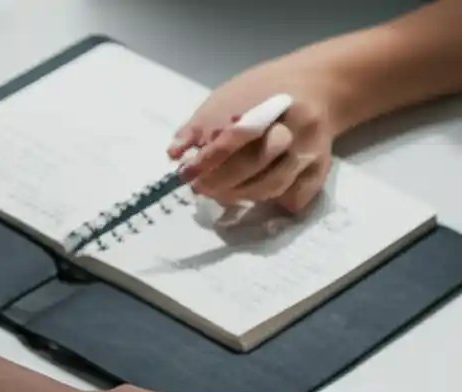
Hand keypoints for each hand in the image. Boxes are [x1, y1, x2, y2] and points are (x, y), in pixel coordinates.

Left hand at [168, 60, 341, 213]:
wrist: (318, 84)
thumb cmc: (262, 91)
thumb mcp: (229, 95)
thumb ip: (201, 124)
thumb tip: (174, 154)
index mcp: (272, 104)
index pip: (235, 137)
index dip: (207, 160)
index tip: (185, 173)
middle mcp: (296, 127)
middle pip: (256, 164)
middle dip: (221, 182)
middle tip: (199, 187)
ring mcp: (312, 149)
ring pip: (274, 185)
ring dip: (241, 195)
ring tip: (219, 192)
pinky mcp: (322, 167)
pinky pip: (296, 197)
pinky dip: (271, 202)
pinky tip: (252, 194)